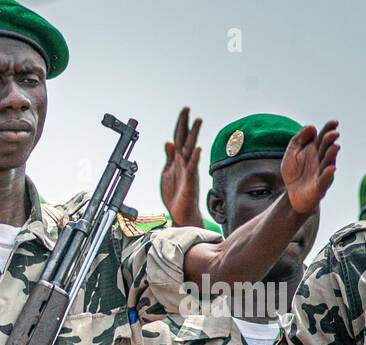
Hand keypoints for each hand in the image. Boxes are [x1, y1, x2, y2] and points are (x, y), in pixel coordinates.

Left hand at [161, 107, 203, 227]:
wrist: (181, 213)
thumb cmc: (176, 195)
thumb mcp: (168, 173)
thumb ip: (169, 158)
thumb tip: (168, 142)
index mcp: (178, 160)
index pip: (179, 139)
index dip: (181, 125)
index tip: (185, 110)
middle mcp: (184, 163)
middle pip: (185, 140)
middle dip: (186, 125)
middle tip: (188, 109)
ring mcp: (188, 171)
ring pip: (190, 150)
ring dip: (193, 135)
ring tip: (198, 121)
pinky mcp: (190, 181)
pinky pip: (192, 168)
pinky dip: (194, 158)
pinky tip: (197, 149)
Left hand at [281, 121, 339, 213]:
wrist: (291, 195)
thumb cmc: (294, 172)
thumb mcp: (291, 153)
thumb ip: (298, 139)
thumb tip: (311, 126)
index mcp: (315, 150)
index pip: (323, 137)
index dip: (329, 129)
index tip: (334, 122)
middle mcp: (321, 160)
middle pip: (326, 148)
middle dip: (330, 141)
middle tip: (333, 134)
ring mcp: (321, 173)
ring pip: (328, 163)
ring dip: (331, 156)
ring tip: (334, 147)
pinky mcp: (319, 187)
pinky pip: (324, 181)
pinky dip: (327, 175)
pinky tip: (331, 168)